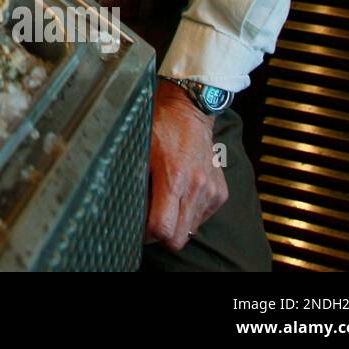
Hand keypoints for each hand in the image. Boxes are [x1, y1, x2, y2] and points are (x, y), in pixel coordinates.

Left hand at [143, 80, 227, 249]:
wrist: (189, 109)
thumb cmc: (160, 125)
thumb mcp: (140, 150)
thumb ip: (136, 181)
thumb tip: (128, 208)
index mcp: (174, 177)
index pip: (162, 228)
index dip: (146, 234)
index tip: (136, 228)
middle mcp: (197, 187)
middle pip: (178, 238)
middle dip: (161, 234)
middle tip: (149, 220)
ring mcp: (211, 191)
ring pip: (191, 230)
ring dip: (177, 223)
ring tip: (165, 202)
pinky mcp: (220, 192)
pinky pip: (202, 217)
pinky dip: (190, 213)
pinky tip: (180, 194)